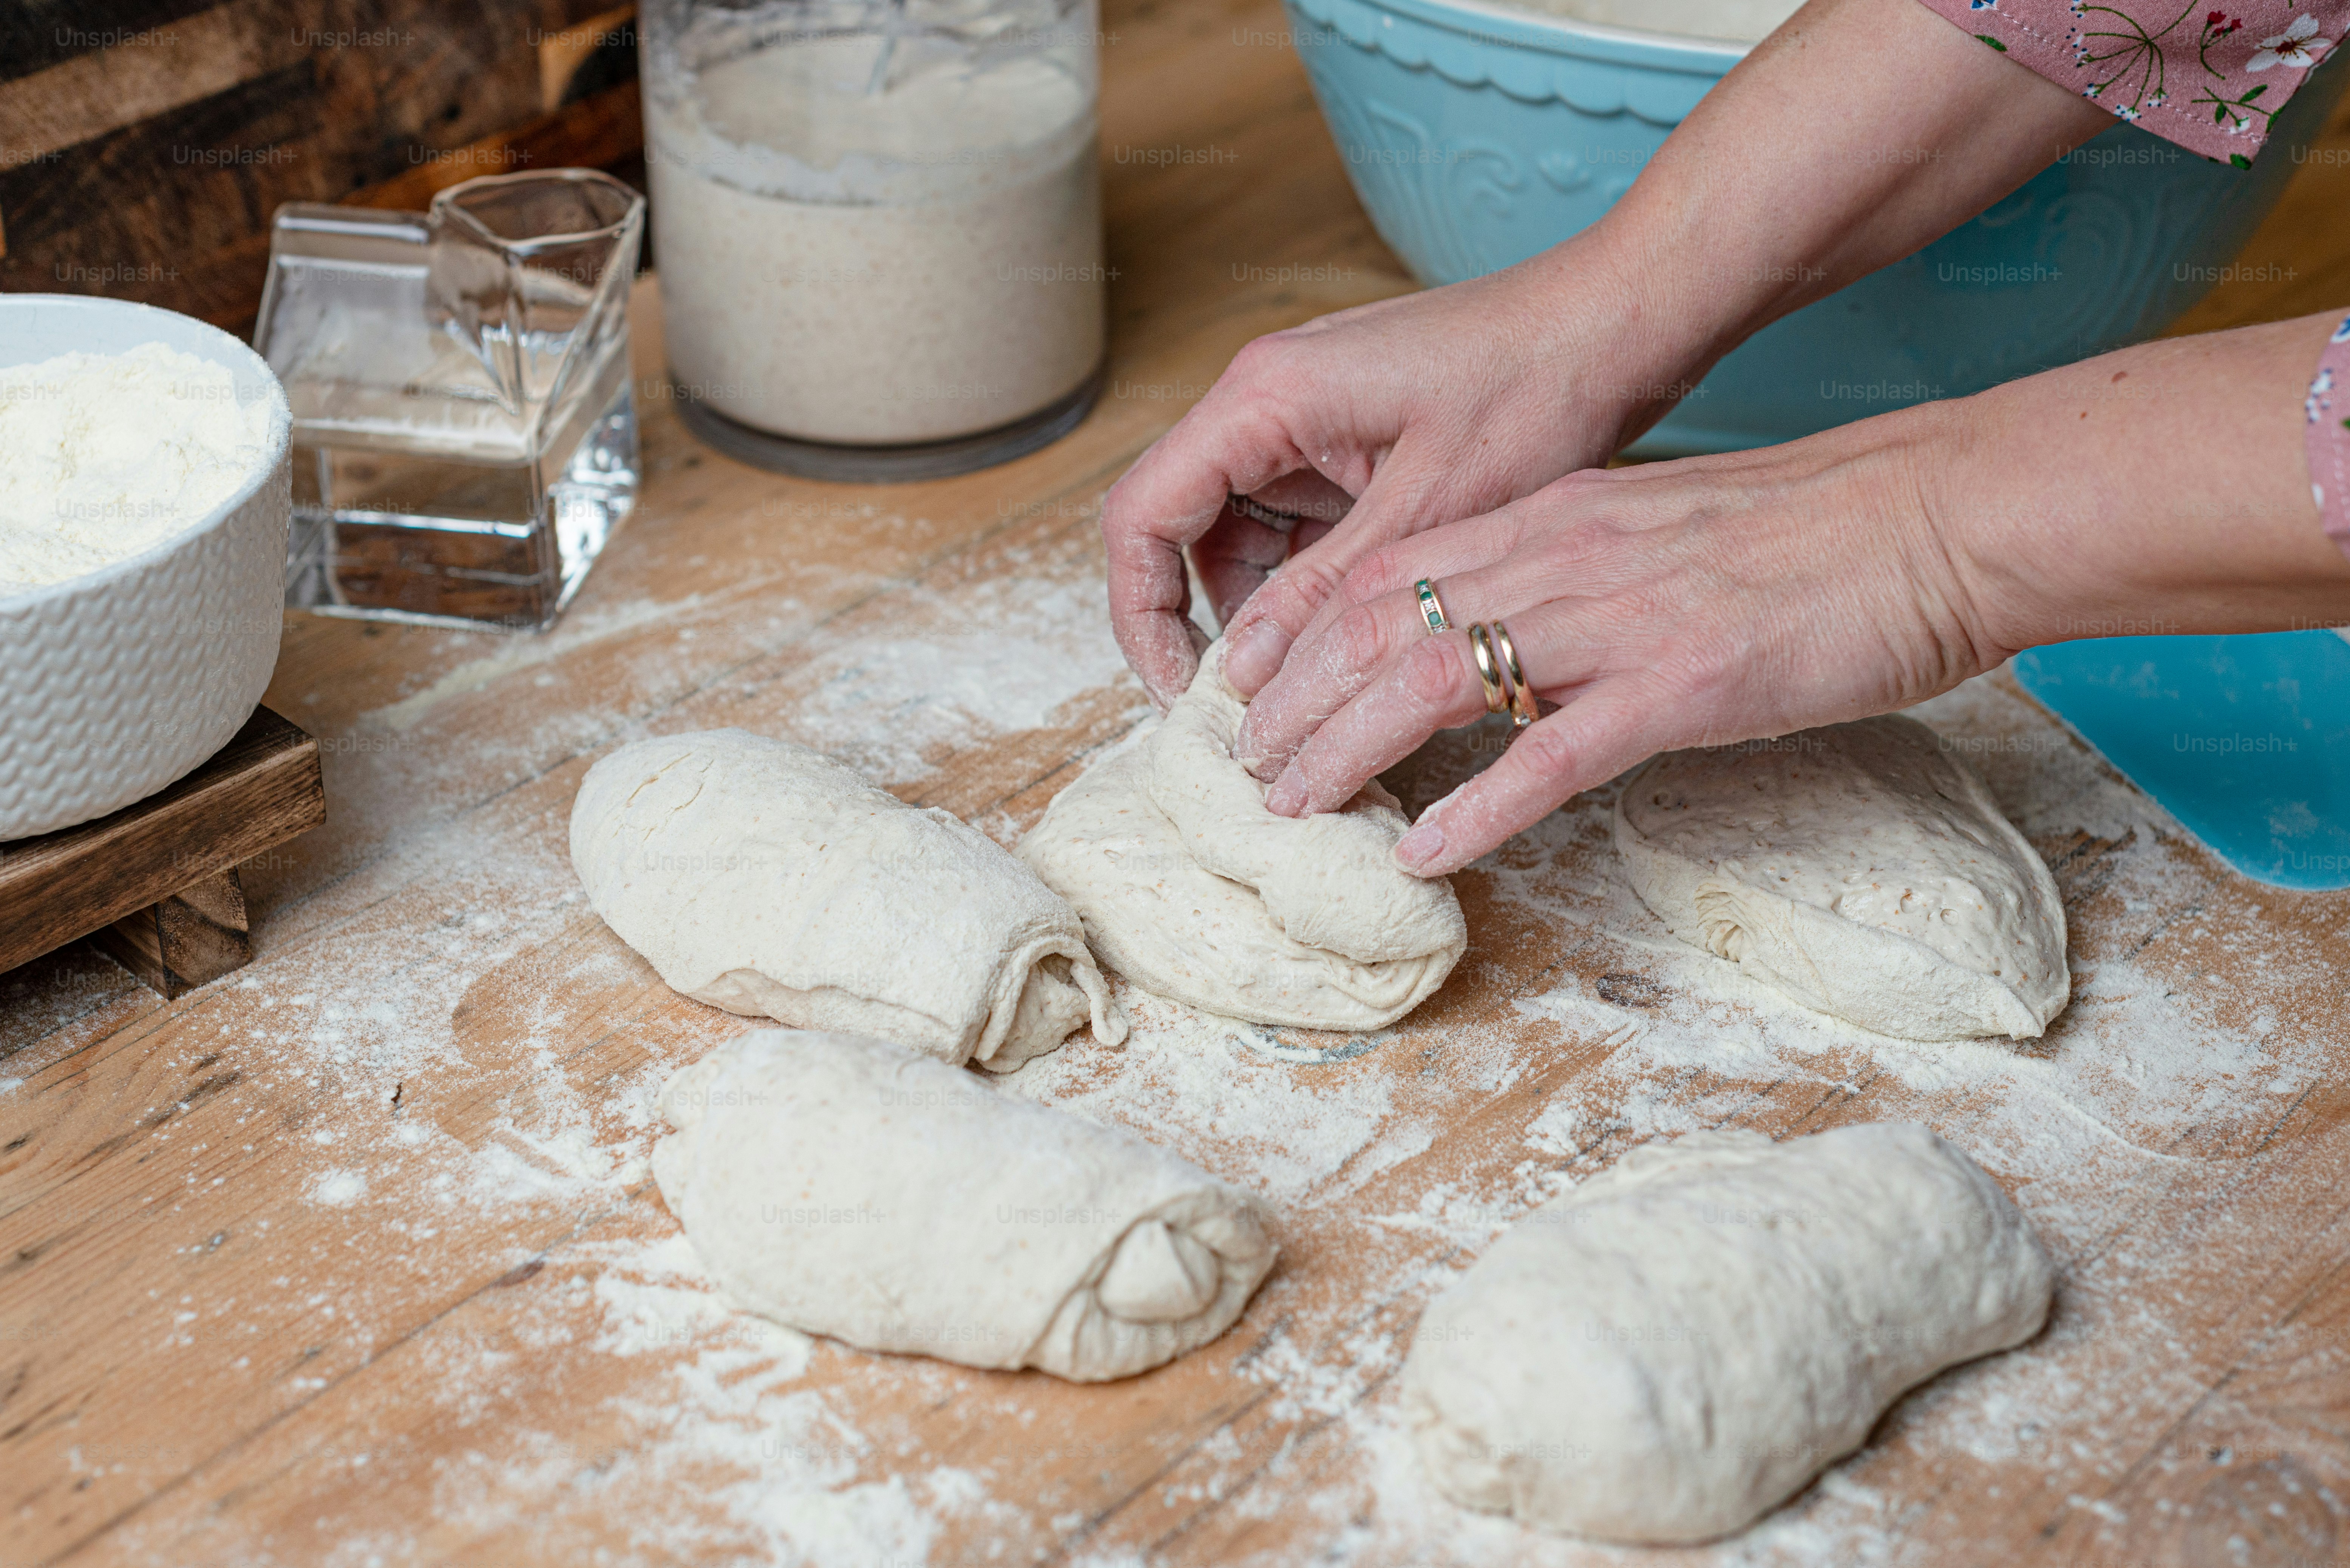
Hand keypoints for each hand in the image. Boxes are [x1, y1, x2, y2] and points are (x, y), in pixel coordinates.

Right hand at [1096, 0, 2112, 711]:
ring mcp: (1305, 423)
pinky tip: (1347, 651)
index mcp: (1263, 400)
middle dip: (1199, 630)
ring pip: (1237, 540)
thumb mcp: (1429, 516)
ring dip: (1260, 620)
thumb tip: (1241, 676)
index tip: (1182, 699)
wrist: (1621, 321)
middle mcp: (1265, 402)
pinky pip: (1295, 530)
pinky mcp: (1346, 444)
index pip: (1140, 518)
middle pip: (1178, 532)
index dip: (1143, 618)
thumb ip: (1322, 594)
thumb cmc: (1539, 391)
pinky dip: (1308, 593)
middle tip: (1241, 721)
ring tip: (1304, 701)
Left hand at [1236, 401, 1994, 875]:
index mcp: (1553, 517)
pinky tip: (1420, 855)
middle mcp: (1565, 558)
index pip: (1383, 568)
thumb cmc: (1809, 532)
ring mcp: (1619, 621)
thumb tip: (1505, 628)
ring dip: (1346, 750)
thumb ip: (1570, 570)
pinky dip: (1474, 809)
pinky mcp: (1683, 684)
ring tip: (1290, 811)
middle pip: (1379, 623)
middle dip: (1292, 701)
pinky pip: (1552, 755)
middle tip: (1239, 771)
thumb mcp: (1656, 528)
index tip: (1251, 693)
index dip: (1298, 634)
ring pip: (1434, 680)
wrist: (1936, 514)